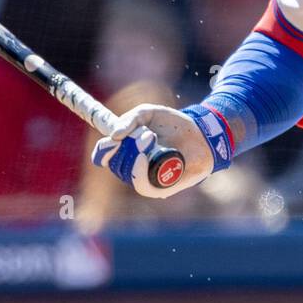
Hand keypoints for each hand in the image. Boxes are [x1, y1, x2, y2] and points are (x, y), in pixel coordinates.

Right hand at [91, 104, 214, 197]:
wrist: (200, 133)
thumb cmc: (173, 124)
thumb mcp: (148, 113)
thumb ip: (130, 119)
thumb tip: (113, 135)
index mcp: (127, 151)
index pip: (105, 157)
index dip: (103, 151)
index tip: (109, 141)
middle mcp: (134, 168)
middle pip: (115, 165)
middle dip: (124, 148)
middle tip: (144, 133)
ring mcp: (146, 179)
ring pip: (128, 174)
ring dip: (135, 155)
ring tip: (151, 138)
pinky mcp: (159, 188)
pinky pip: (142, 185)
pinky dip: (140, 171)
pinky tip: (144, 157)